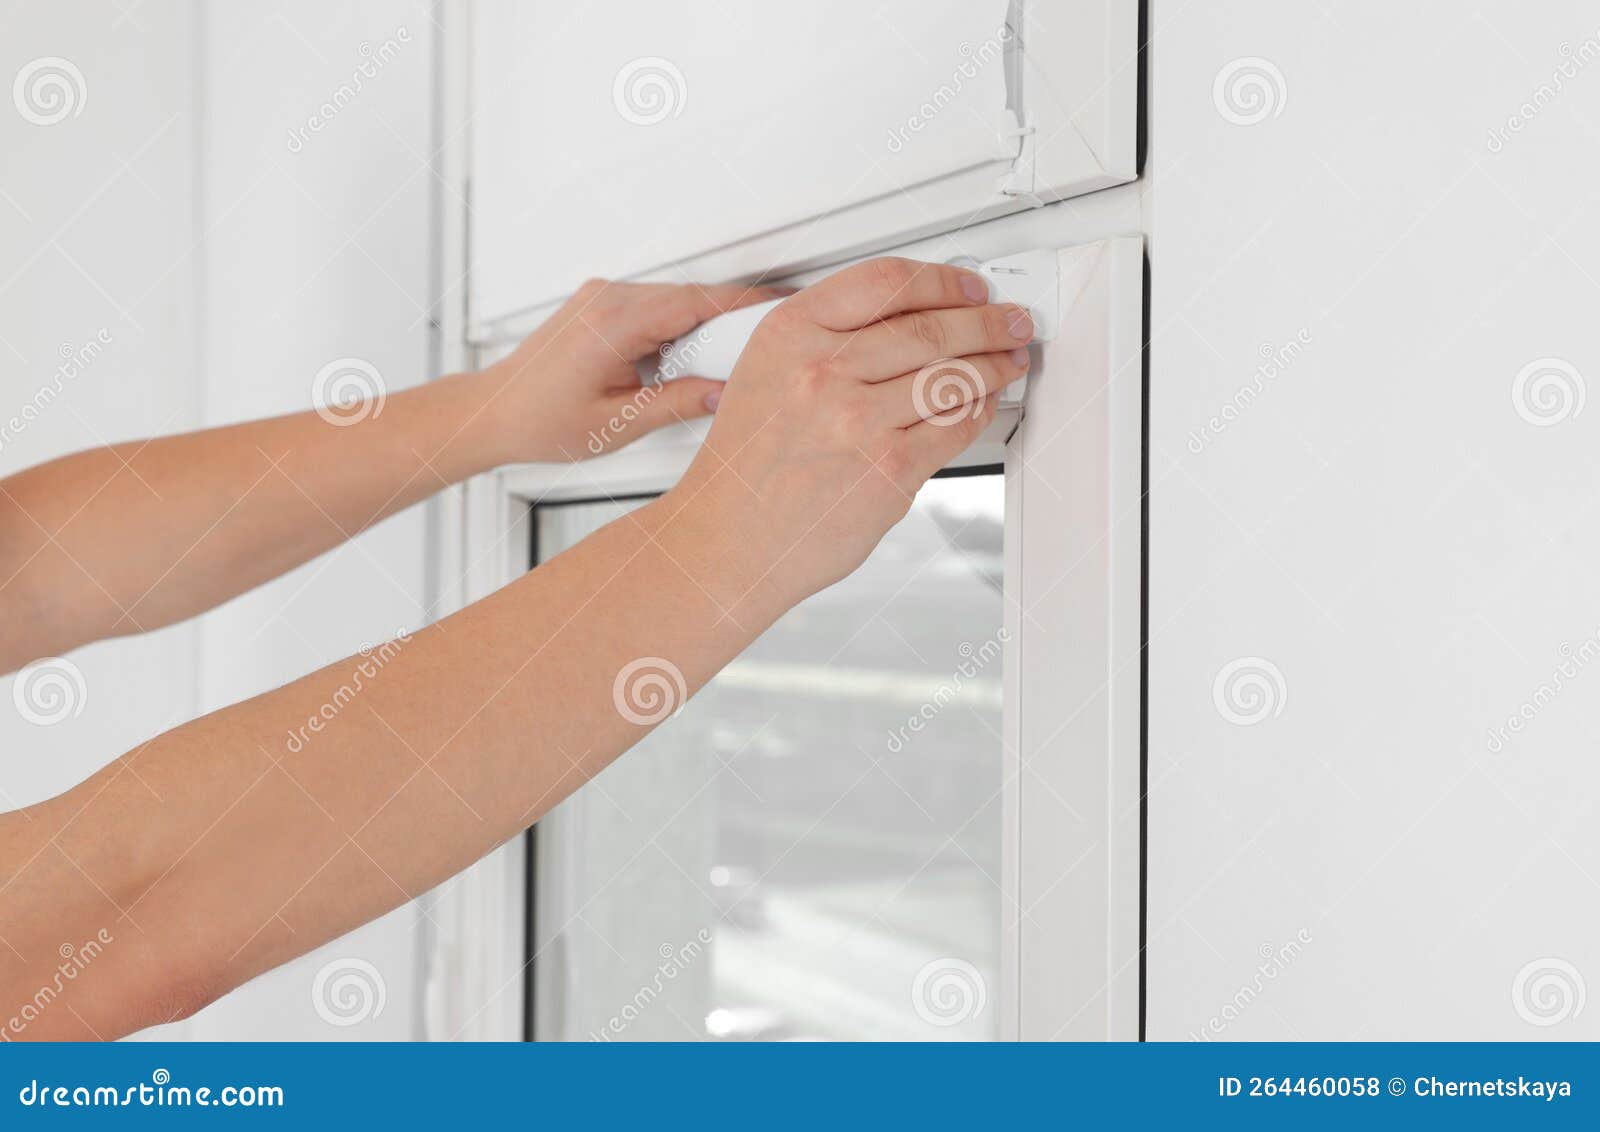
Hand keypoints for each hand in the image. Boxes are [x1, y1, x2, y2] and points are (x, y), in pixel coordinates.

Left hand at [481, 278, 789, 461]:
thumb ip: (679, 404)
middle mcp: (608, 298)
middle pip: (691, 297)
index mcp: (616, 323)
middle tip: (750, 355)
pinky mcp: (598, 303)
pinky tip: (672, 360)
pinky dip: (673, 326)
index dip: (746, 304)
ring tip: (704, 368)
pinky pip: (652, 305)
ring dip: (696, 327)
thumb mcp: (619, 424)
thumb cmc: (539, 420)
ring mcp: (601, 296)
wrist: (492, 412)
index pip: (700, 301)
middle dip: (726, 322)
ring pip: (673, 301)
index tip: (779, 309)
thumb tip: (724, 393)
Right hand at [660, 256, 1031, 608]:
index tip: (967, 285)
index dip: (942, 280)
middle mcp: (822, 371)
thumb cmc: (744, 469)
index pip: (885, 281)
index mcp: (789, 335)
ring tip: (1007, 361)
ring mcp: (858, 421)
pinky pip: (954, 427)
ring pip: (952, 376)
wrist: (726, 541)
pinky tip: (982, 405)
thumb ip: (826, 340)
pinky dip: (978, 412)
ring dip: (993, 365)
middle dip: (985, 320)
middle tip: (1007, 320)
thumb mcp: (763, 375)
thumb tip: (907, 318)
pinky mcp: (888, 469)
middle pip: (930, 326)